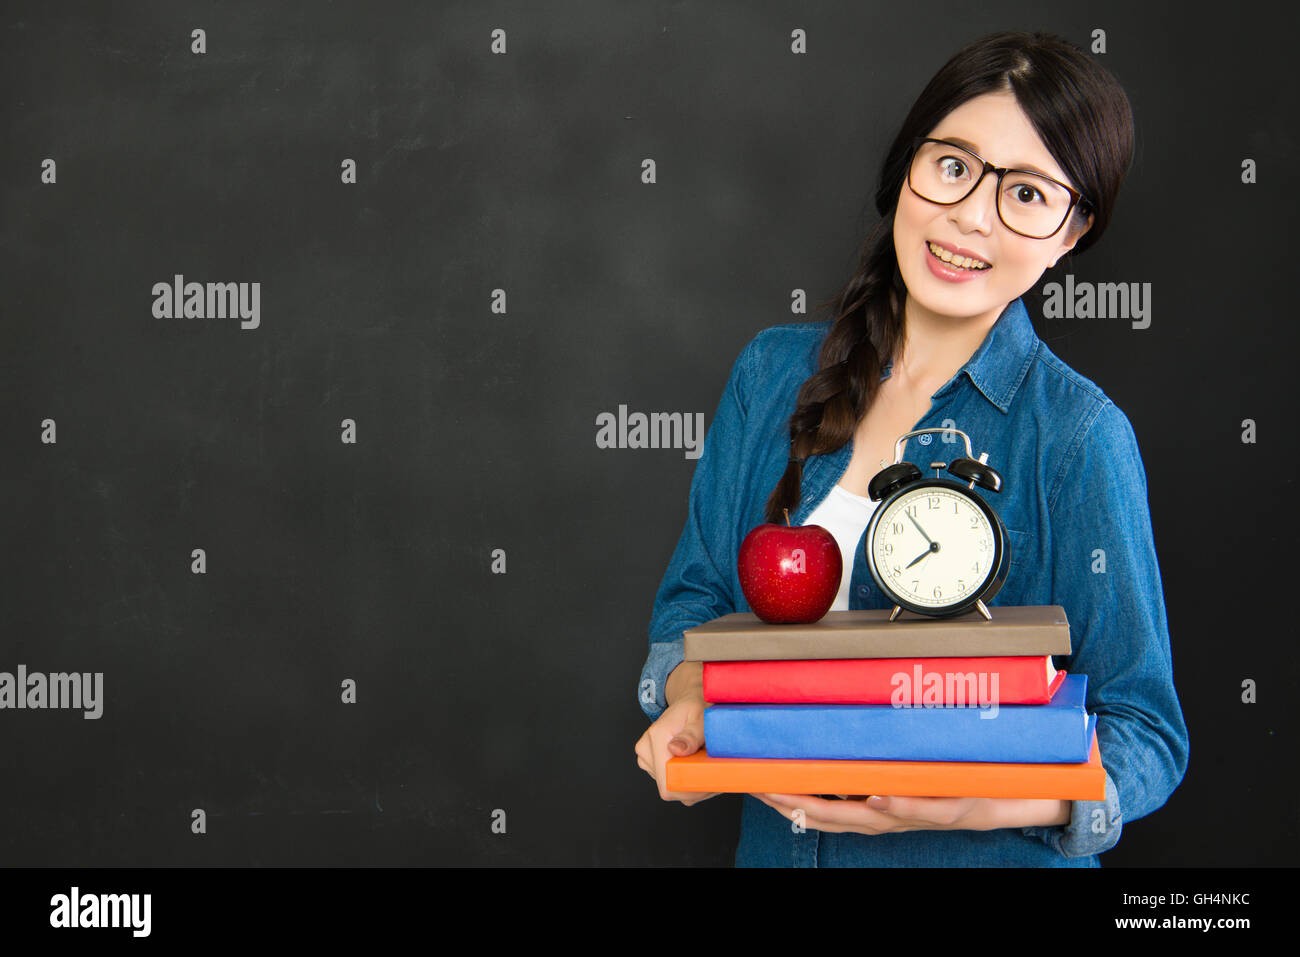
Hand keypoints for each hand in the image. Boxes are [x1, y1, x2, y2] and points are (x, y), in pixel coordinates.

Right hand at [635, 681, 720, 806]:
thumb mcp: (702, 715)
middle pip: (670, 788)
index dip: (691, 790)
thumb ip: (692, 734)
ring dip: (692, 781)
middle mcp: (646, 748)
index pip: (667, 783)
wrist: (690, 700)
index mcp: (657, 736)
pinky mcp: (651, 763)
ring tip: (705, 761)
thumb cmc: (698, 705)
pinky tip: (696, 763)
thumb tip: (676, 750)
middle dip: (695, 786)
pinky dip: (687, 778)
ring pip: (672, 787)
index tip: (711, 780)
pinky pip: (670, 782)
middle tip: (714, 769)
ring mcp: (647, 757)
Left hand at [749, 794, 1069, 833]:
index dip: (798, 801)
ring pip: (828, 806)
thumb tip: (877, 800)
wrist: (1005, 799)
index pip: (832, 812)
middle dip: (784, 797)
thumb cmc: (976, 798)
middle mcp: (880, 813)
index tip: (769, 787)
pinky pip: (845, 796)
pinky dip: (820, 788)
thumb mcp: (952, 804)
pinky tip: (802, 773)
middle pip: (820, 811)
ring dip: (795, 794)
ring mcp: (882, 806)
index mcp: (889, 815)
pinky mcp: (888, 794)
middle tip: (752, 781)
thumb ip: (916, 806)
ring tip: (764, 777)